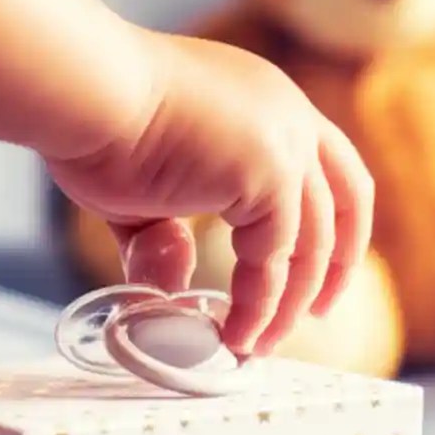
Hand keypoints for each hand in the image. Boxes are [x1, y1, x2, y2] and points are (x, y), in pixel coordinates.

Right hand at [46, 30, 373, 355]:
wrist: (84, 91)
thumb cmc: (99, 123)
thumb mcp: (146, 184)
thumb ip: (165, 230)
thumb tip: (172, 279)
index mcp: (269, 100)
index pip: (329, 163)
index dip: (334, 219)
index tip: (321, 266)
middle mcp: (290, 114)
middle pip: (349, 197)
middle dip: (339, 264)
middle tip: (315, 314)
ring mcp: (287, 143)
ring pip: (313, 241)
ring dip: (289, 302)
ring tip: (257, 344)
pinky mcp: (271, 176)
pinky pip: (275, 261)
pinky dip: (260, 306)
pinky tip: (237, 333)